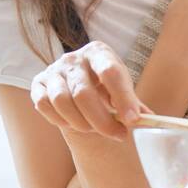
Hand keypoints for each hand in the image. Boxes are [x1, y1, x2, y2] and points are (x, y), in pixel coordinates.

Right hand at [31, 41, 148, 140]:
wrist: (79, 87)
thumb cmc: (106, 88)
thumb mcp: (122, 90)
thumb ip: (135, 105)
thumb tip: (150, 120)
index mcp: (99, 52)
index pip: (110, 72)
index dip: (123, 98)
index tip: (133, 121)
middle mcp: (73, 58)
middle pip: (84, 93)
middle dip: (102, 122)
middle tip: (119, 135)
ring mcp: (53, 70)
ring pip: (62, 102)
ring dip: (80, 123)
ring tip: (94, 128)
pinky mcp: (38, 84)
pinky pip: (44, 106)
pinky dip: (60, 120)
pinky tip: (74, 123)